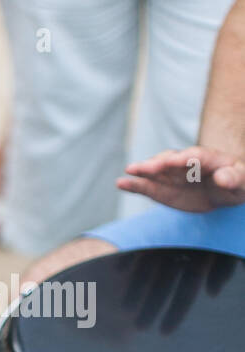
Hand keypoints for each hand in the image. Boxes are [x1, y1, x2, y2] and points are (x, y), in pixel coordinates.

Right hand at [118, 146, 244, 211]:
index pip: (195, 156)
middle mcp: (186, 164)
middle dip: (159, 163)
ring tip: (129, 172)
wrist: (226, 191)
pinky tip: (121, 183)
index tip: (174, 161)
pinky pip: (147, 186)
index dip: (185, 158)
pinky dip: (135, 185)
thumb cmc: (238, 183)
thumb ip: (234, 178)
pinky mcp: (163, 189)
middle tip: (146, 167)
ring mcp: (173, 176)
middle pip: (171, 160)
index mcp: (209, 159)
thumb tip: (223, 177)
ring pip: (156, 171)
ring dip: (143, 171)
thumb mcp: (243, 181)